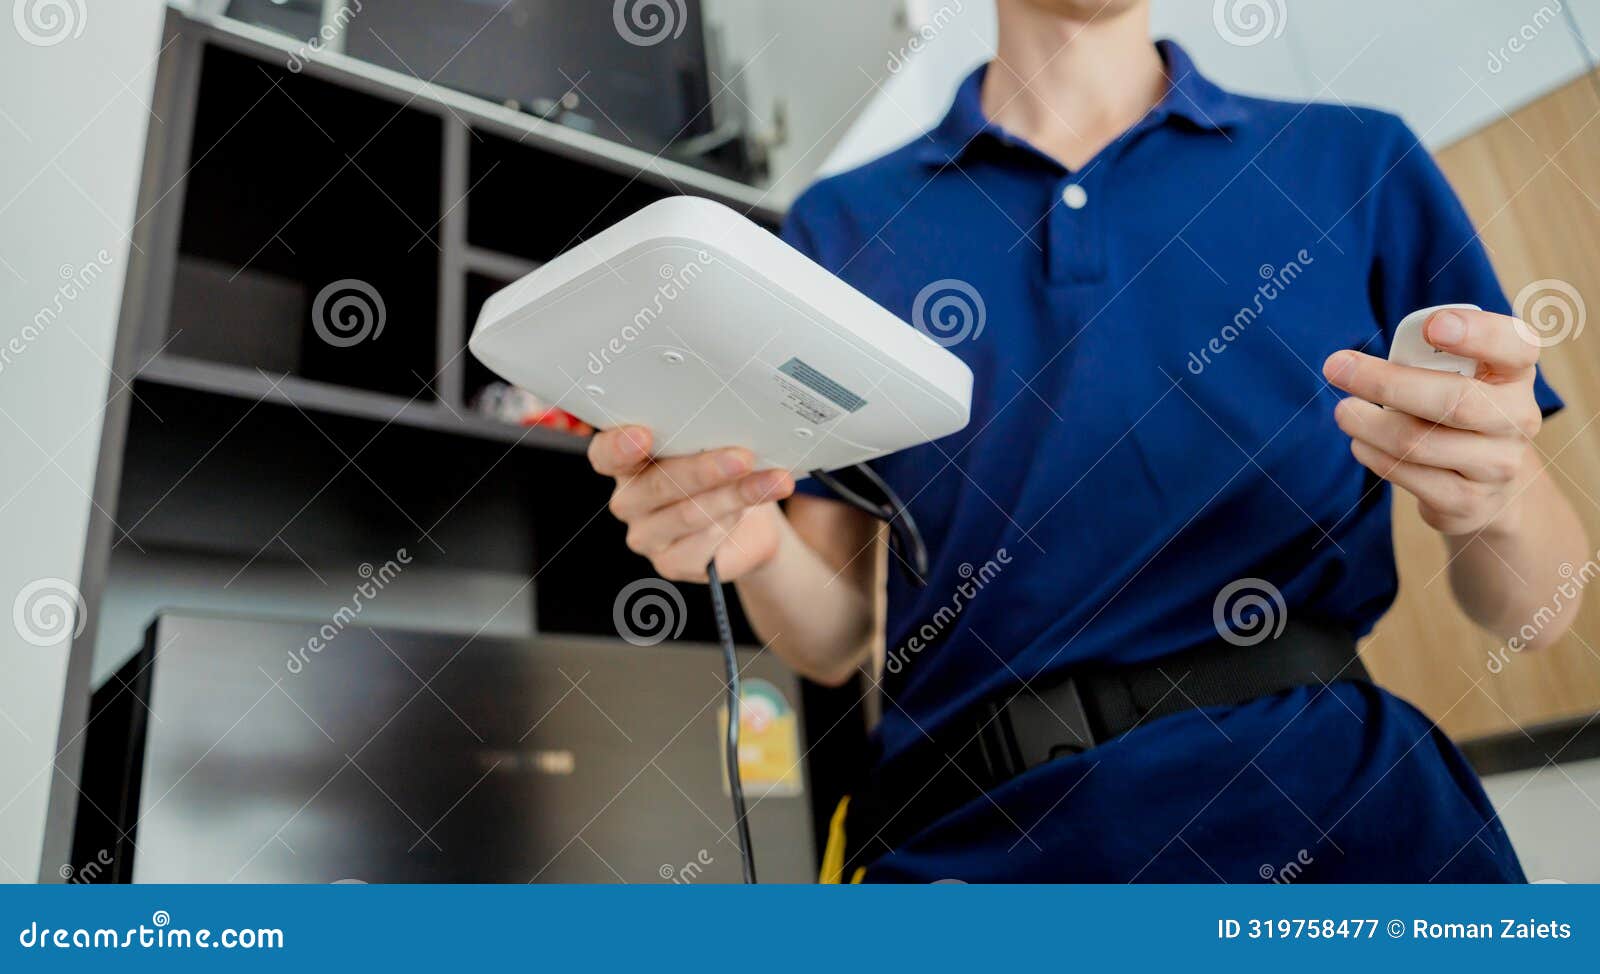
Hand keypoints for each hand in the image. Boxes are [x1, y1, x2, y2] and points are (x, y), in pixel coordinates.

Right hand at [588, 426, 795, 581]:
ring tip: (769, 482)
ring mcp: (646, 535)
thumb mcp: (714, 445)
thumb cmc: (724, 472)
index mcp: (626, 461)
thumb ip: (706, 436)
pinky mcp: (670, 563)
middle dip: (704, 469)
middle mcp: (629, 499)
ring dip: (733, 496)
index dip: (619, 445)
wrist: (750, 524)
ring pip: (687, 513)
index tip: (643, 434)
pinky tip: (755, 508)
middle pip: (658, 484)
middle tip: (742, 458)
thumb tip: (731, 425)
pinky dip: (734, 523)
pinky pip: (702, 544)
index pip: (605, 453)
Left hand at [1324, 307, 1542, 536]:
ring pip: (1418, 442)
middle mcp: (1518, 418)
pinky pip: (1408, 475)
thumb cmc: (1458, 411)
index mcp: (1516, 373)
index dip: (1477, 334)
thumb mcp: (1459, 377)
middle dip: (1385, 382)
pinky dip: (1373, 455)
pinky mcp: (1469, 503)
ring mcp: (1497, 465)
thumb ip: (1428, 361)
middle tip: (1336, 366)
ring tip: (1343, 412)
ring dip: (1368, 424)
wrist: (1485, 485)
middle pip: (1452, 401)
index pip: (1515, 345)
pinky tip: (1360, 443)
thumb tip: (1358, 365)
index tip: (1432, 327)